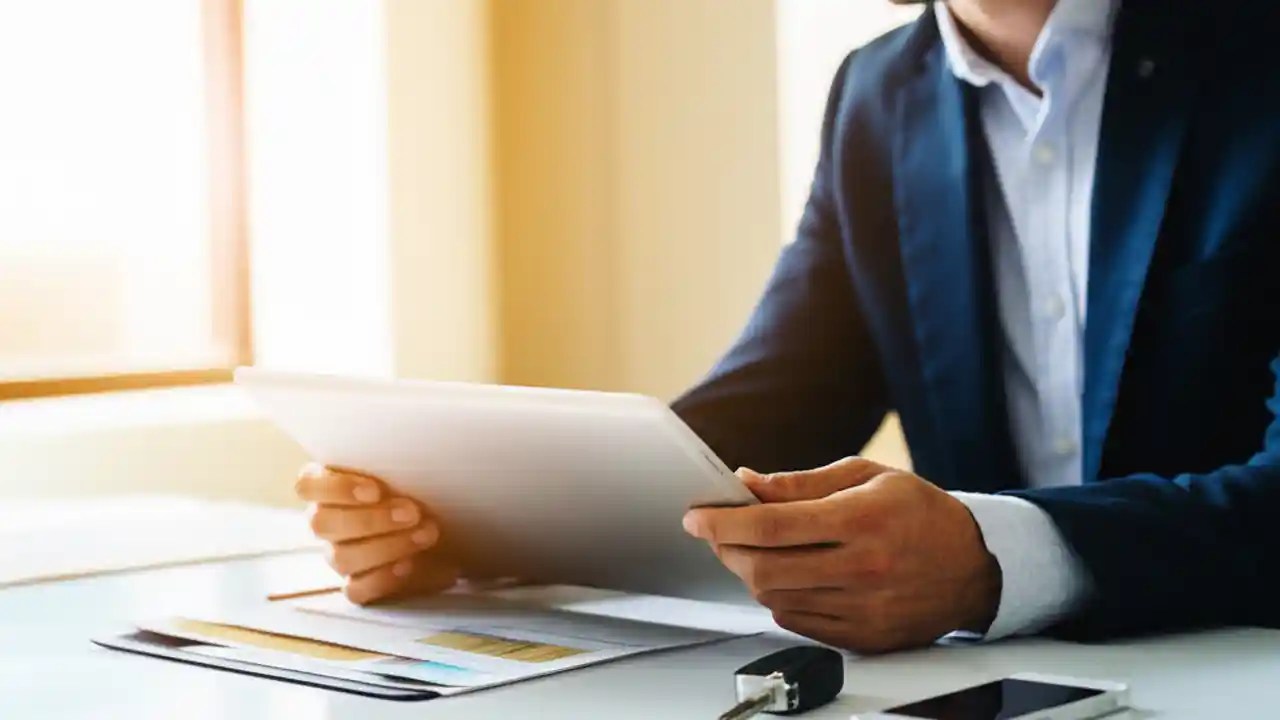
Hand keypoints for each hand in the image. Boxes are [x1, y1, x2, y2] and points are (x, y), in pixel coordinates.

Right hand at [295, 463, 459, 603]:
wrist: (446, 530)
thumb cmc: (420, 490)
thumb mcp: (411, 471)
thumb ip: (400, 462)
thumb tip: (420, 446)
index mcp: (329, 487)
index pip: (307, 485)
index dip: (336, 488)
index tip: (375, 490)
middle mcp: (327, 522)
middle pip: (322, 524)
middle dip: (371, 519)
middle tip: (412, 512)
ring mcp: (338, 556)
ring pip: (341, 557)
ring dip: (386, 546)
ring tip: (426, 534)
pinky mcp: (357, 585)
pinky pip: (355, 590)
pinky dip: (382, 578)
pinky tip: (408, 565)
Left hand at [682, 457, 1000, 653]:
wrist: (975, 566)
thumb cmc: (920, 513)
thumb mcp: (866, 476)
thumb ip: (801, 484)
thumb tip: (746, 483)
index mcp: (861, 520)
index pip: (772, 525)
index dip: (724, 522)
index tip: (698, 517)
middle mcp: (862, 568)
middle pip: (764, 569)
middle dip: (727, 551)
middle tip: (719, 535)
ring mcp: (863, 608)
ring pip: (775, 599)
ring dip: (750, 575)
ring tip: (754, 552)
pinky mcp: (864, 637)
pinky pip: (798, 623)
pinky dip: (778, 599)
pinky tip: (786, 578)